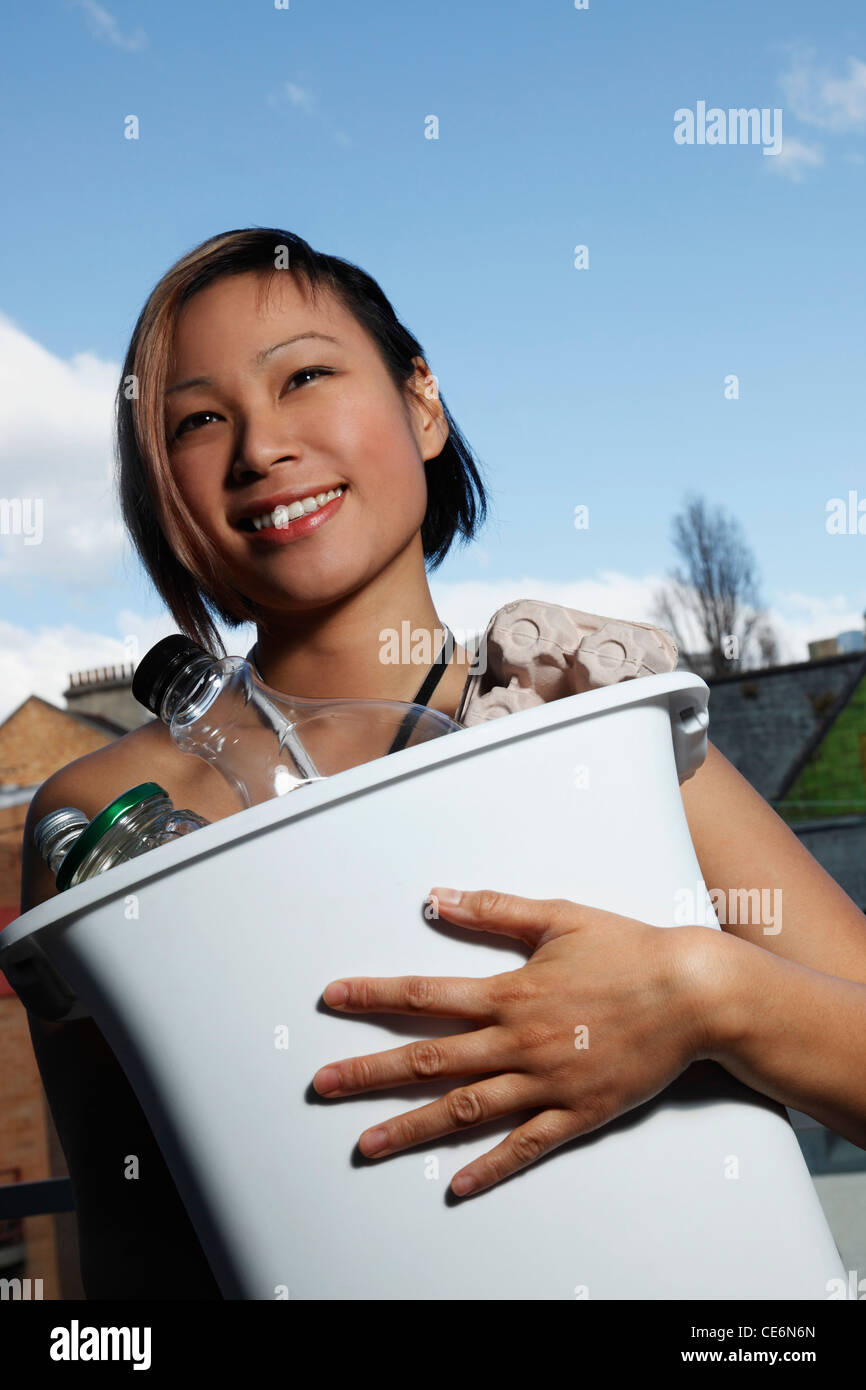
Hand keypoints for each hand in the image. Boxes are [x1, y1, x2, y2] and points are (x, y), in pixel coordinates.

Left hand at [313, 888, 718, 1196]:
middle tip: (322, 1086)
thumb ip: (493, 911)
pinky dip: (488, 1167)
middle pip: (429, 1059)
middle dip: (369, 1072)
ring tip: (365, 1144)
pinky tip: (454, 1184)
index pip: (425, 995)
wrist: (693, 994)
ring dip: (410, 1127)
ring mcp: (546, 1082)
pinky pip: (525, 1146)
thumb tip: (438, 897)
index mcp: (510, 992)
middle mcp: (518, 1041)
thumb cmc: (627, 949)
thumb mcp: (558, 917)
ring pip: (464, 1110)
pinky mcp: (576, 1113)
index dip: (374, 995)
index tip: (333, 998)